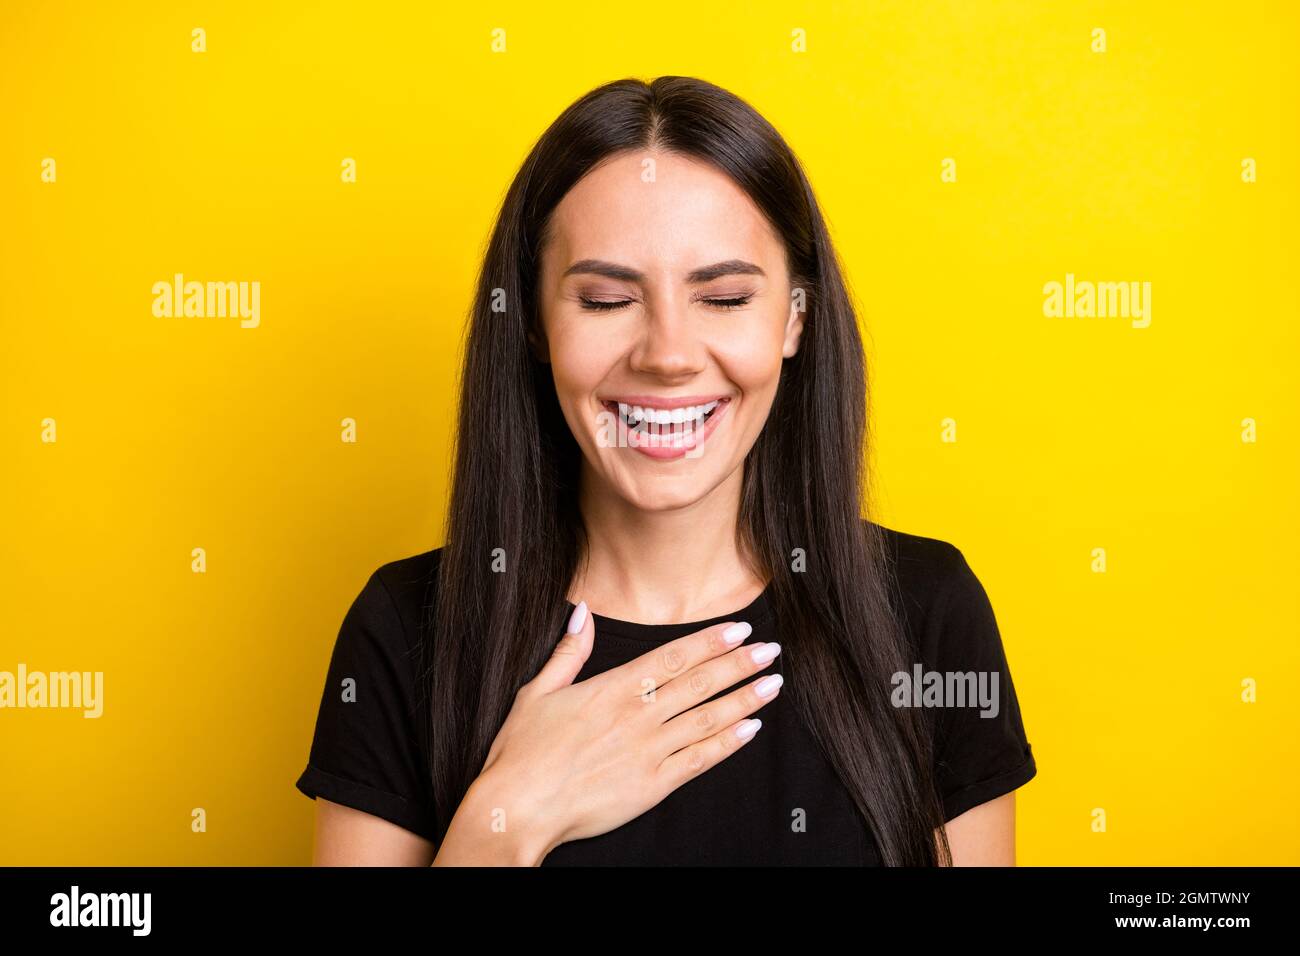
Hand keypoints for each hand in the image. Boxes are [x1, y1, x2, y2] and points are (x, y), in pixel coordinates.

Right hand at [453, 599, 782, 863]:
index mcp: (612, 688)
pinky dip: (728, 743)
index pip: (674, 657)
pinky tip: (750, 729)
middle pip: (700, 683)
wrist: (518, 808)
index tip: (739, 628)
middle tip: (771, 650)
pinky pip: (700, 760)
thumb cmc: (521, 752)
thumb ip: (568, 652)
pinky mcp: (653, 786)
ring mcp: (648, 751)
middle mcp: (637, 716)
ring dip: (744, 699)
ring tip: (773, 684)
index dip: (710, 641)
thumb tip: (582, 611)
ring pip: (708, 718)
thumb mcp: (537, 692)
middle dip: (740, 664)